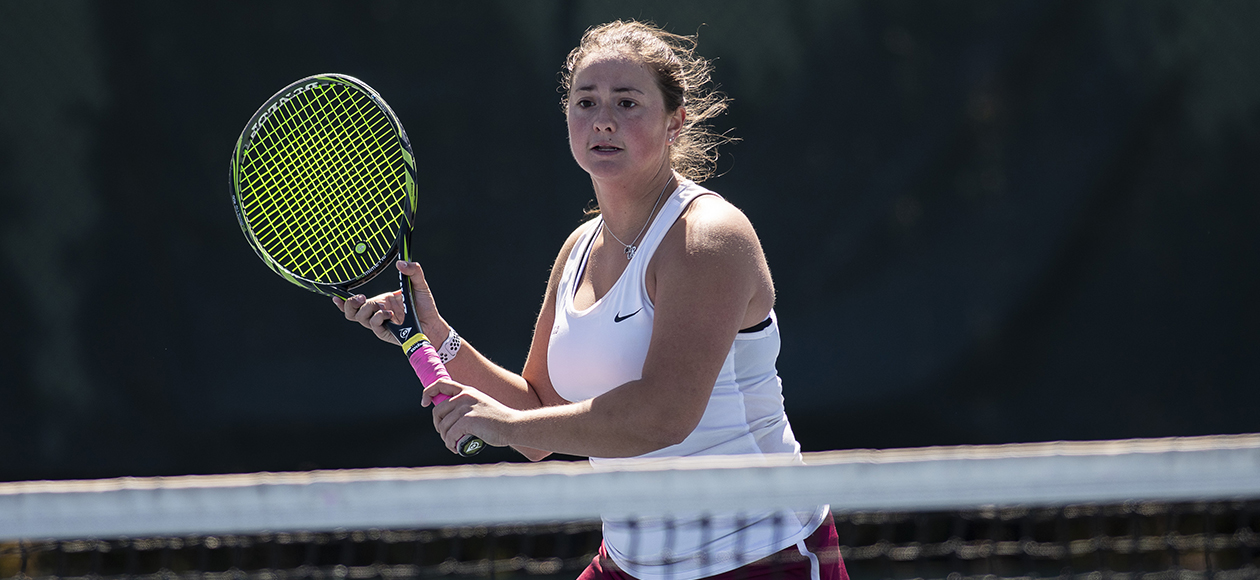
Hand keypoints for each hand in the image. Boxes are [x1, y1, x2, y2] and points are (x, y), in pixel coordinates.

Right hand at [330, 261, 444, 344]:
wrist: (433, 323)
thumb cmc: (424, 305)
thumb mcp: (419, 285)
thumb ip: (412, 272)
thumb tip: (401, 263)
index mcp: (380, 301)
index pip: (356, 302)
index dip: (343, 300)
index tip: (336, 295)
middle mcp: (377, 312)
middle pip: (351, 312)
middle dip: (350, 304)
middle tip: (360, 298)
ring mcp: (380, 323)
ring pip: (360, 318)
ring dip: (368, 310)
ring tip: (382, 307)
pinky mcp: (385, 332)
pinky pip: (374, 325)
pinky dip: (379, 317)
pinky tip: (389, 314)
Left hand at [424, 379, 515, 454]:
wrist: (513, 425)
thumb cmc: (498, 420)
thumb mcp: (480, 405)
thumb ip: (466, 406)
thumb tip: (450, 416)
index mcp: (467, 391)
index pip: (440, 384)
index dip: (428, 392)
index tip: (424, 403)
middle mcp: (464, 397)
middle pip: (437, 410)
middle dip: (438, 425)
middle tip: (446, 434)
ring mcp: (466, 408)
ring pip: (444, 426)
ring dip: (446, 438)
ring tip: (453, 444)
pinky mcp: (468, 421)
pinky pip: (450, 435)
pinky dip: (450, 443)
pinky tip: (456, 448)